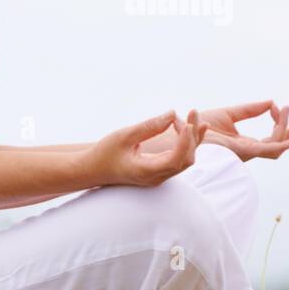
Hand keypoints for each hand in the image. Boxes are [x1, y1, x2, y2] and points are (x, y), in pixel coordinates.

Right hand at [85, 109, 207, 186]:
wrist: (94, 170)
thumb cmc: (105, 153)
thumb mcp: (125, 136)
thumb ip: (149, 126)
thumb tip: (173, 113)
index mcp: (147, 171)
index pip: (176, 159)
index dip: (185, 140)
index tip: (185, 121)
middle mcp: (157, 177)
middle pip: (186, 159)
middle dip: (192, 135)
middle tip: (190, 112)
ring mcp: (160, 176)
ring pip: (186, 159)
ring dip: (192, 138)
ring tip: (194, 116)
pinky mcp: (159, 171)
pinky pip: (179, 158)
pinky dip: (187, 143)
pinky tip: (193, 127)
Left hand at [197, 99, 288, 161]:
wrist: (183, 133)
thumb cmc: (199, 127)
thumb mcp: (230, 114)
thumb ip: (250, 109)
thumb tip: (270, 102)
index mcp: (245, 145)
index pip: (270, 139)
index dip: (278, 124)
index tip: (276, 106)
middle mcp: (248, 151)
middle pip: (275, 144)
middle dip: (284, 127)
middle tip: (286, 108)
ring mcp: (246, 153)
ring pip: (275, 147)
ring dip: (284, 131)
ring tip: (287, 113)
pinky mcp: (242, 151)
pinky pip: (268, 150)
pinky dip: (282, 145)